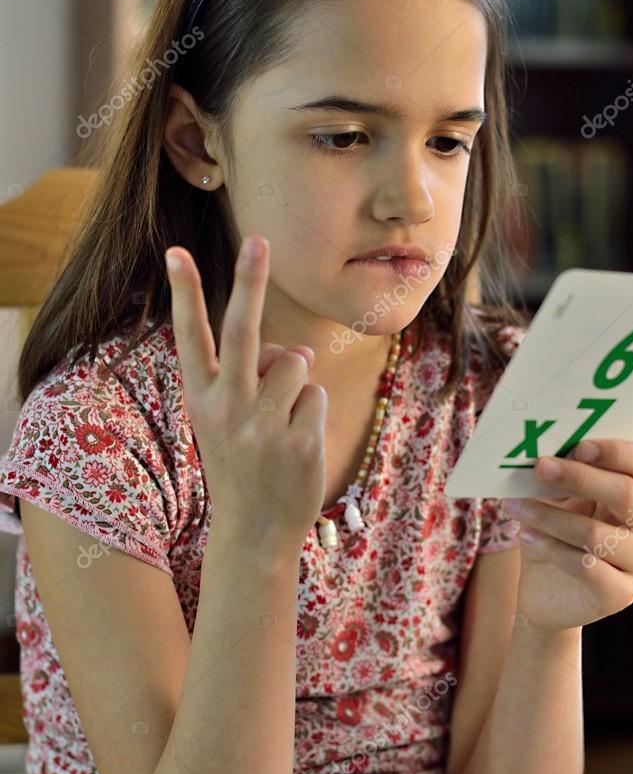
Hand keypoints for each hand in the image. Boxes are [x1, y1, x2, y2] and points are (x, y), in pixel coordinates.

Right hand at [165, 235, 327, 558]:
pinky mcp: (297, 442)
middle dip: (249, 281)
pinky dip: (312, 414)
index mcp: (202, 398)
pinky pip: (316, 395)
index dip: (184, 292)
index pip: (191, 336)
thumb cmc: (241, 464)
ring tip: (281, 427)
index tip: (175, 251)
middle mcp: (226, 407)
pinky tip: (296, 448)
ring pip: (296, 362)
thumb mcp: (232, 421)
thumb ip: (257, 379)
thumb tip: (303, 352)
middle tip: (257, 239)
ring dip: (297, 385)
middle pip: (243, 331)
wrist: (253, 533)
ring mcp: (262, 426)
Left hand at [503, 439, 632, 632]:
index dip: (617, 451)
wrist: (545, 594)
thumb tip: (538, 455)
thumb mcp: (551, 502)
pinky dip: (550, 548)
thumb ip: (554, 479)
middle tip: (539, 468)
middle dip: (578, 477)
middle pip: (626, 493)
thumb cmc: (551, 537)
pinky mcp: (621, 593)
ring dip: (549, 517)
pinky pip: (587, 568)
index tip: (578, 446)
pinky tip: (525, 537)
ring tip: (515, 507)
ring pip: (597, 534)